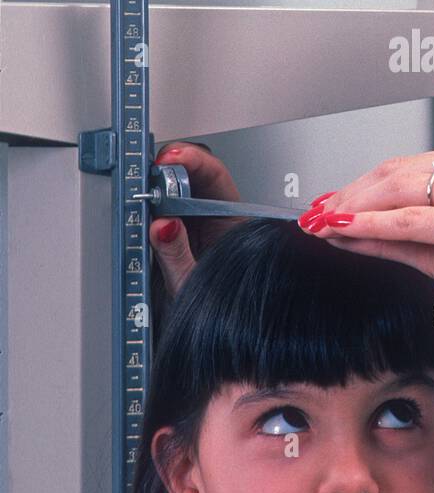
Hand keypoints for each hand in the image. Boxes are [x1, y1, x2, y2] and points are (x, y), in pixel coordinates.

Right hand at [149, 142, 243, 297]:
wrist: (218, 333)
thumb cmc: (222, 310)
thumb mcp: (192, 285)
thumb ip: (177, 255)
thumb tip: (163, 225)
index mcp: (233, 223)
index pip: (215, 176)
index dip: (193, 161)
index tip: (170, 159)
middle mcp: (217, 218)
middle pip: (194, 176)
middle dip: (169, 169)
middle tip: (147, 174)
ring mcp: (197, 224)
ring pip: (177, 190)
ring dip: (157, 186)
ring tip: (140, 190)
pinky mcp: (178, 233)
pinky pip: (163, 209)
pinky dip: (149, 205)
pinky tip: (140, 207)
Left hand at [300, 143, 433, 380]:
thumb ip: (395, 237)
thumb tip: (344, 228)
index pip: (404, 167)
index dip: (357, 187)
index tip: (326, 206)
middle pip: (396, 174)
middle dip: (347, 196)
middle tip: (314, 215)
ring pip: (399, 192)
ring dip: (351, 209)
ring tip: (320, 223)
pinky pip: (411, 222)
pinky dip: (371, 226)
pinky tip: (343, 231)